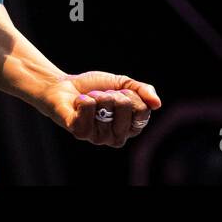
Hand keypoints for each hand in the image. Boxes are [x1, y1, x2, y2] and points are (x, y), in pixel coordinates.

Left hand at [40, 70, 162, 147]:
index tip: (119, 92)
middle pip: (126, 108)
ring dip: (97, 96)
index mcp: (129, 127)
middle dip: (113, 94)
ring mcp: (98, 137)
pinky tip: (79, 104)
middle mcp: (116, 137)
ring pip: (107, 107)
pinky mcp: (80, 132)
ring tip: (90, 99)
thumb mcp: (122, 84)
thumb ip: (142, 91)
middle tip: (102, 95)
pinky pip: (89, 109)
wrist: (64, 86)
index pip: (142, 111)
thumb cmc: (94, 87)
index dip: (131, 96)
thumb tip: (157, 104)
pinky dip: (84, 99)